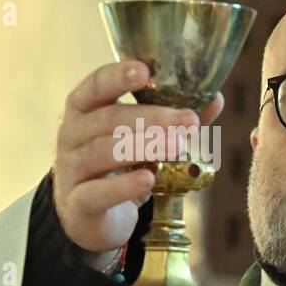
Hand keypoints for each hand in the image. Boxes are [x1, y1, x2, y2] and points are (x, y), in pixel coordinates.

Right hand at [52, 60, 222, 271]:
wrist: (91, 215)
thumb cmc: (119, 167)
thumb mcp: (143, 139)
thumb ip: (174, 120)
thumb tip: (214, 99)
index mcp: (84, 110)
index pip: (96, 86)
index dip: (117, 77)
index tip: (145, 71)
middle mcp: (70, 135)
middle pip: (109, 119)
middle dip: (152, 118)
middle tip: (188, 120)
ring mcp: (71, 169)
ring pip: (104, 152)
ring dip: (145, 147)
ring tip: (178, 147)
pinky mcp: (77, 203)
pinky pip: (97, 192)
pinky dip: (123, 186)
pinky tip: (148, 179)